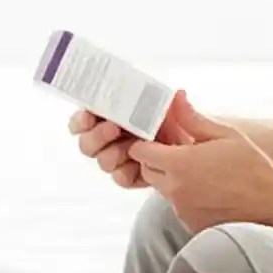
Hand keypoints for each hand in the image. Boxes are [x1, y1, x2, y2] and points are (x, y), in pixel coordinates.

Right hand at [68, 103, 194, 188]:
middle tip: (114, 128)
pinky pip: (120, 178)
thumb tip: (179, 94)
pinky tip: (139, 165)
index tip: (89, 115)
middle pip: (86, 143)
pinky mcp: (130, 176)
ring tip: (131, 148)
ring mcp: (119, 159)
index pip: (85, 117)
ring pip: (102, 161)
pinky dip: (127, 172)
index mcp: (114, 114)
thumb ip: (177, 106)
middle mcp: (111, 138)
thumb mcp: (181, 115)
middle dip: (97, 136)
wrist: (191, 156)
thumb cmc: (180, 128)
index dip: (81, 118)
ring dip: (113, 153)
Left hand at [128, 90, 272, 233]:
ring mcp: (181, 209)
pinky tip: (207, 186)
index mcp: (181, 164)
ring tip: (199, 167)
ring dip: (171, 176)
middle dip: (157, 158)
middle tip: (178, 148)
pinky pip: (177, 204)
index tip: (159, 135)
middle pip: (147, 170)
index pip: (140, 151)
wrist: (272, 207)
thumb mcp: (225, 135)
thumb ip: (193, 119)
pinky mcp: (190, 223)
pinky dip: (185, 194)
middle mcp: (175, 189)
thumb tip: (176, 99)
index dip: (146, 141)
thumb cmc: (252, 168)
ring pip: (162, 188)